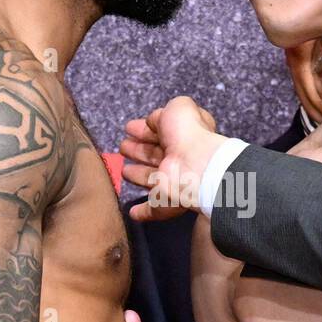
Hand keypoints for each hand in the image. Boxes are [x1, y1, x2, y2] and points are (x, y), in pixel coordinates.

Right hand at [120, 96, 223, 222]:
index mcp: (183, 136)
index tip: (128, 128)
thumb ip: (164, 113)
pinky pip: (155, 208)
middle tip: (123, 147)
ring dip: (139, 175)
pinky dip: (144, 211)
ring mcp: (174, 181)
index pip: (161, 131)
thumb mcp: (178, 109)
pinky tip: (133, 212)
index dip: (144, 129)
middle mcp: (179, 158)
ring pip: (153, 179)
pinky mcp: (168, 201)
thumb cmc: (188, 135)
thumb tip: (152, 122)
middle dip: (139, 150)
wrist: (198, 166)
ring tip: (124, 171)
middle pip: (155, 154)